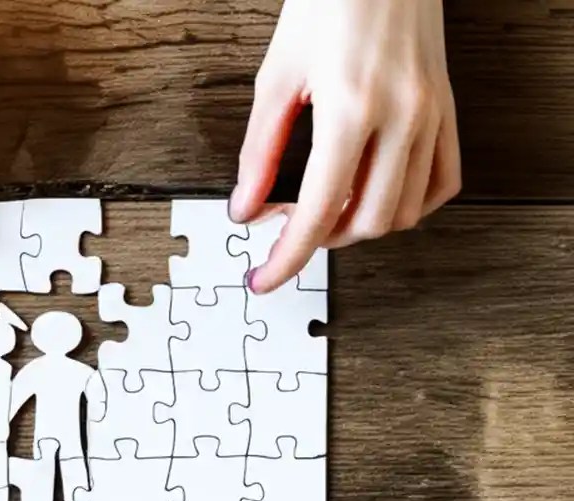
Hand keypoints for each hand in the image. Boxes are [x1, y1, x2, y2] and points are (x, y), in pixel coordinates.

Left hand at [231, 0, 461, 293]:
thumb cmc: (327, 4)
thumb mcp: (275, 77)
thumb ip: (259, 151)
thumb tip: (245, 206)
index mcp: (352, 109)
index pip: (319, 210)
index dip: (288, 256)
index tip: (264, 280)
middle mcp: (402, 117)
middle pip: (365, 220)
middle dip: (319, 239)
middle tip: (282, 227)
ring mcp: (432, 115)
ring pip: (405, 211)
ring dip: (359, 226)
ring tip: (322, 211)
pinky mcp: (447, 110)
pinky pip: (442, 182)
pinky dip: (408, 204)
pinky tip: (373, 196)